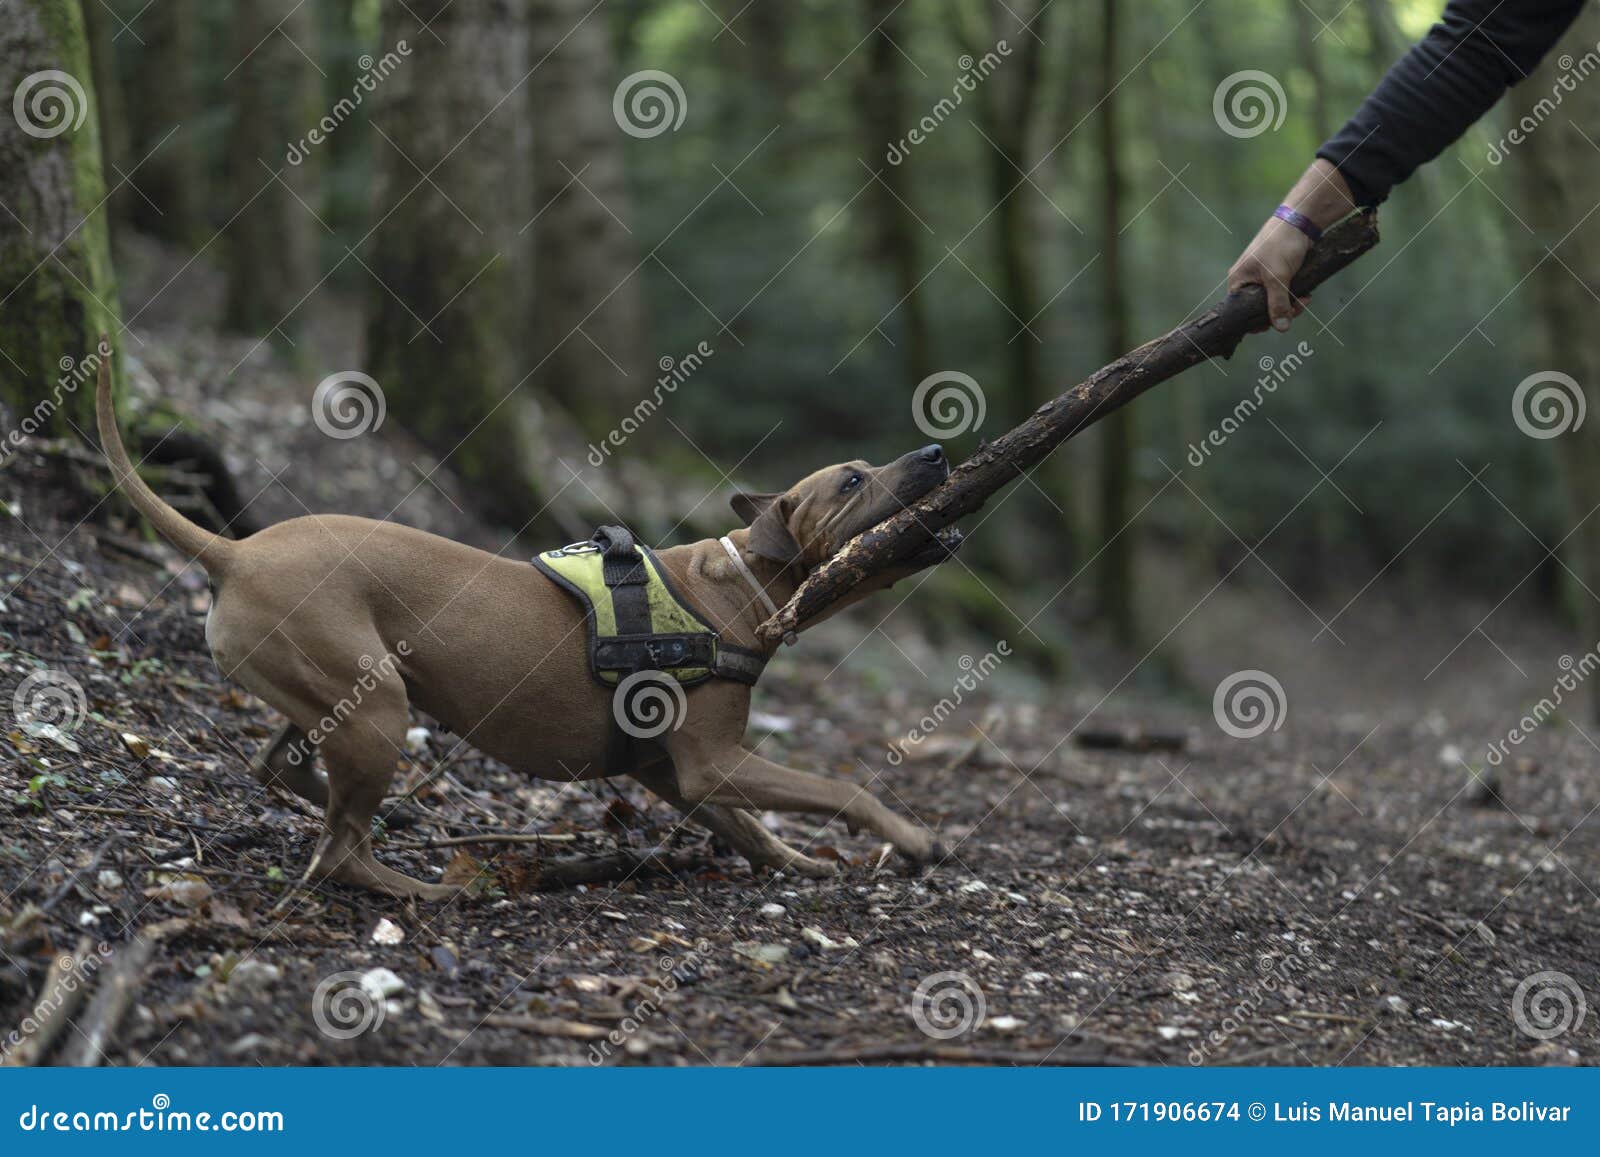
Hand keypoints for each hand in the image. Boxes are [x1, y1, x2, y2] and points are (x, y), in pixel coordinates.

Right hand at [1227, 159, 1356, 331]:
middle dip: (1280, 311)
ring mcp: (1262, 277)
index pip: (1241, 311)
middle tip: (1297, 308)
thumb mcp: (1278, 277)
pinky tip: (1305, 293)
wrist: (1299, 220)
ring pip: (1273, 301)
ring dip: (1290, 304)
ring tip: (1305, 299)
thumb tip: (1281, 329)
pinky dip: (1293, 295)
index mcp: (1238, 281)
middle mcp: (1247, 280)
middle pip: (1259, 309)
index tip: (1276, 323)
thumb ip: (1277, 304)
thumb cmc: (1281, 245)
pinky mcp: (1277, 273)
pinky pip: (1282, 292)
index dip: (1257, 321)